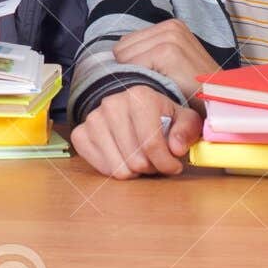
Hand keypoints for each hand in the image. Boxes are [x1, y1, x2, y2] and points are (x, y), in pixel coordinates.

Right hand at [70, 85, 202, 178]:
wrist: (133, 108)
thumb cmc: (161, 116)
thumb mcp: (184, 118)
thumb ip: (187, 130)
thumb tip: (176, 148)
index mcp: (140, 96)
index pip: (152, 145)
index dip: (167, 163)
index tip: (174, 166)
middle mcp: (112, 104)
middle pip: (136, 160)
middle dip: (152, 167)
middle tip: (156, 160)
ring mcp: (93, 119)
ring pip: (119, 169)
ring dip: (135, 171)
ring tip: (141, 158)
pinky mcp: (81, 134)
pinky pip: (102, 168)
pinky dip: (116, 169)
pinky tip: (124, 157)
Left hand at [112, 18, 219, 101]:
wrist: (223, 106)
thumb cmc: (195, 93)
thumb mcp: (171, 67)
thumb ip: (147, 56)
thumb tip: (112, 57)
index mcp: (170, 26)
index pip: (125, 44)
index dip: (132, 67)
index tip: (153, 81)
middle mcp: (171, 26)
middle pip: (121, 49)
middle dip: (131, 70)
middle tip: (157, 86)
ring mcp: (171, 37)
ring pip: (124, 57)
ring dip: (136, 77)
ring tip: (160, 87)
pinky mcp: (170, 51)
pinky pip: (133, 65)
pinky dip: (141, 82)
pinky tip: (161, 90)